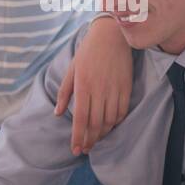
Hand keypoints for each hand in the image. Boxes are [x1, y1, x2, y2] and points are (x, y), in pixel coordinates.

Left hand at [55, 16, 132, 154]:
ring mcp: (114, 89)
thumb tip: (57, 113)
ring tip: (96, 140)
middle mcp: (99, 90)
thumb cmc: (88, 51)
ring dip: (102, 134)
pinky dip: (116, 122)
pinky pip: (121, 111)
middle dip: (89, 140)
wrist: (112, 35)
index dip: (77, 137)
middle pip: (95, 123)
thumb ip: (65, 92)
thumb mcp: (72, 69)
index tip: (75, 149)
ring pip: (109, 120)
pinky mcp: (126, 87)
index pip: (80, 118)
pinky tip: (110, 126)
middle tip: (85, 149)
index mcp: (83, 86)